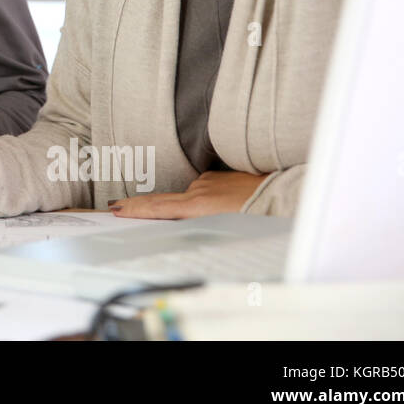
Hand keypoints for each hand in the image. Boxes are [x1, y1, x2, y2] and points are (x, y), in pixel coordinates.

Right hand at [108, 170, 266, 218]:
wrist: (287, 191)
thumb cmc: (262, 214)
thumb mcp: (227, 228)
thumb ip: (200, 225)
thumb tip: (184, 223)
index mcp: (199, 205)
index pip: (158, 208)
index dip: (134, 208)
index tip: (116, 208)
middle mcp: (200, 190)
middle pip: (163, 200)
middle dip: (139, 204)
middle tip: (117, 206)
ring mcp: (210, 181)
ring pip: (189, 197)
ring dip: (186, 206)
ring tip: (197, 218)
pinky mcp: (221, 175)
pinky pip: (204, 189)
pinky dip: (203, 198)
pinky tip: (220, 205)